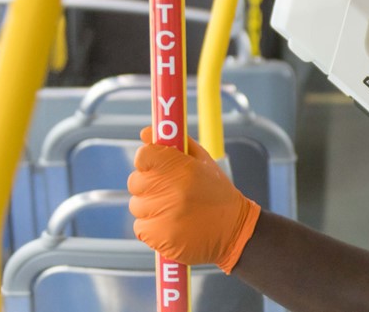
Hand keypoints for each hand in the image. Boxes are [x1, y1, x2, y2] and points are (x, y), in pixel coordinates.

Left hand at [128, 127, 260, 272]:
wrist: (233, 230)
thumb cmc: (216, 192)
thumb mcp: (202, 161)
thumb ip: (174, 144)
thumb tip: (145, 132)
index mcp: (182, 168)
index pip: (144, 156)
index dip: (148, 160)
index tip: (156, 165)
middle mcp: (171, 191)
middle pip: (136, 181)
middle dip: (149, 184)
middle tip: (168, 190)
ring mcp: (163, 216)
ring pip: (137, 205)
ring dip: (150, 207)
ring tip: (173, 209)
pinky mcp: (158, 237)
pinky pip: (140, 227)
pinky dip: (151, 227)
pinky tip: (170, 225)